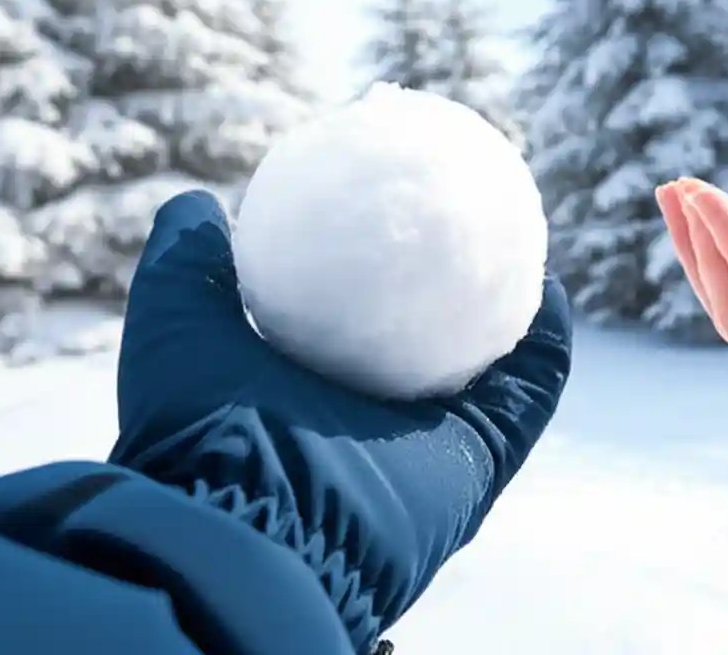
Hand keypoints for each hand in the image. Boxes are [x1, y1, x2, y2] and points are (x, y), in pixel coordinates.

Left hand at [113, 191, 571, 651]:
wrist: (243, 524)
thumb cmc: (199, 421)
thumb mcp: (176, 318)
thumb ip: (185, 258)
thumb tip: (200, 202)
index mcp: (309, 396)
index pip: (355, 325)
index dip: (378, 273)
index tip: (392, 214)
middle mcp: (373, 426)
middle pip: (431, 346)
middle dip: (456, 294)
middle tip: (471, 227)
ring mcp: (428, 448)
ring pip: (491, 373)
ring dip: (514, 316)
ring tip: (526, 246)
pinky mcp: (474, 465)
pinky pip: (526, 399)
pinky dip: (547, 349)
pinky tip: (551, 291)